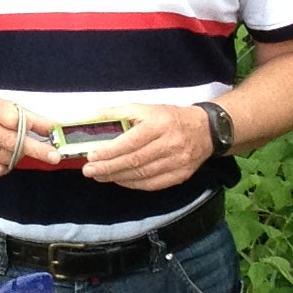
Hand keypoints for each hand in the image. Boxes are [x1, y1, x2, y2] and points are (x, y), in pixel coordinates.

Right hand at [0, 90, 49, 179]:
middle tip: (55, 156)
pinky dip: (6, 166)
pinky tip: (7, 159)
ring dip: (20, 156)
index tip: (52, 131)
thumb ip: (18, 113)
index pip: (16, 118)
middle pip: (14, 141)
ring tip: (22, 150)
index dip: (36, 125)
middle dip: (38, 149)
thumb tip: (47, 127)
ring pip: (6, 157)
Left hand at [75, 104, 211, 192]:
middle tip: (89, 170)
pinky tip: (118, 179)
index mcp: (160, 124)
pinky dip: (132, 184)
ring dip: (116, 177)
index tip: (92, 155)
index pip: (131, 141)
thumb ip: (115, 113)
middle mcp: (170, 144)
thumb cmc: (168, 117)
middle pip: (135, 161)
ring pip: (142, 175)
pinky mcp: (180, 176)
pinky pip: (152, 184)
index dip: (110, 151)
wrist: (204, 130)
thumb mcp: (143, 108)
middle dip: (108, 167)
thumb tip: (88, 119)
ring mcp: (177, 162)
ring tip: (99, 175)